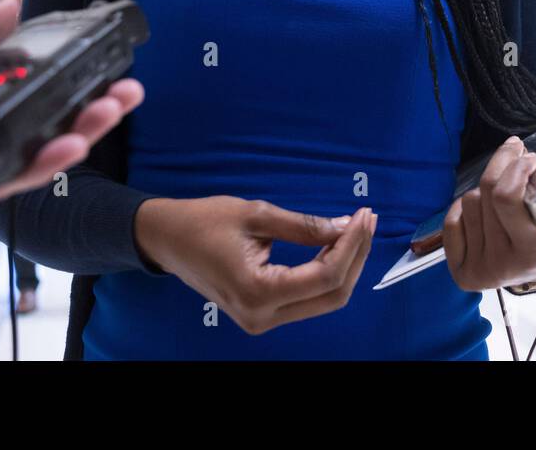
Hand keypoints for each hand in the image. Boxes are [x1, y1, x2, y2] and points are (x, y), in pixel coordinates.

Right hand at [133, 195, 375, 334]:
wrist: (168, 238)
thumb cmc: (205, 222)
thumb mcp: (258, 215)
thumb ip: (305, 226)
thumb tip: (346, 226)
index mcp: (258, 292)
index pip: (325, 276)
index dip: (351, 245)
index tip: (364, 215)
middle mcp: (262, 316)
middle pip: (332, 295)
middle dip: (355, 256)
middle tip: (367, 219)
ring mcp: (262, 320)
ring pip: (324, 300)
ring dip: (345, 265)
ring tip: (356, 228)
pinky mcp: (262, 313)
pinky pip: (307, 298)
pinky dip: (326, 272)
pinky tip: (335, 245)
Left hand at [443, 136, 535, 290]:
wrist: (529, 276)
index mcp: (530, 253)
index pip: (507, 200)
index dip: (515, 169)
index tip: (529, 156)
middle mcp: (500, 263)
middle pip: (486, 194)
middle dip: (502, 163)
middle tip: (516, 151)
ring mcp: (477, 267)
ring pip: (469, 201)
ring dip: (486, 188)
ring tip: (504, 190)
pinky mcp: (459, 267)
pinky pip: (452, 219)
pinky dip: (466, 207)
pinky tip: (484, 208)